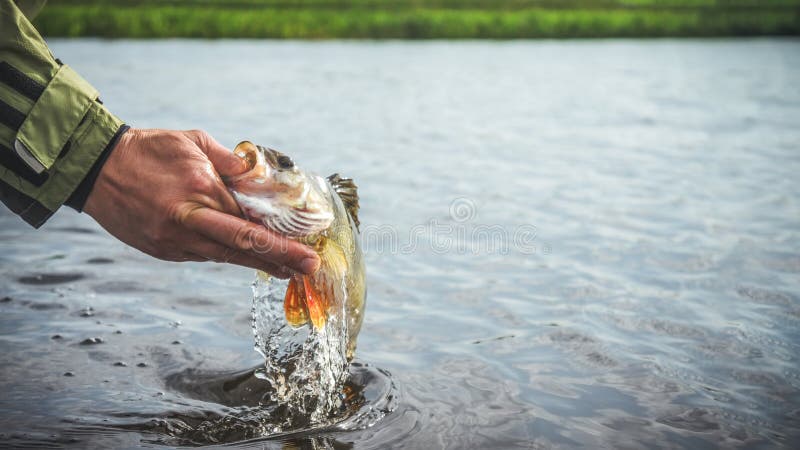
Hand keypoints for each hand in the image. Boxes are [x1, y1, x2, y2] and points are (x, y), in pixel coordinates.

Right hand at [83, 128, 319, 276]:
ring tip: (286, 269)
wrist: (94, 168)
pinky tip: (247, 257)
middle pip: (243, 246)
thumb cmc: (147, 150)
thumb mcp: (192, 142)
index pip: (249, 221)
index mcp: (199, 190)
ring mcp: (173, 242)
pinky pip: (203, 255)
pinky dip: (227, 255)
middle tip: (309, 268)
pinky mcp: (163, 251)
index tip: (308, 249)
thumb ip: (228, 160)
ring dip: (257, 262)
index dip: (280, 239)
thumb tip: (258, 174)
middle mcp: (188, 221)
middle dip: (280, 259)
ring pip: (224, 256)